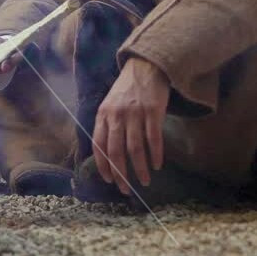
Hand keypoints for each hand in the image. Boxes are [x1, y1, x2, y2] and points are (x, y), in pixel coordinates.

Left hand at [92, 57, 169, 194]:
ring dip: (140, 168)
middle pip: (116, 151)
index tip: (110, 180)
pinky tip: (157, 165)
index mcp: (103, 114)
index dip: (103, 165)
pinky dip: (155, 154)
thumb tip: (106, 154)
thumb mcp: (110, 104)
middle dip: (121, 174)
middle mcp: (117, 115)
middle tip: (126, 189)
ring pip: (135, 148)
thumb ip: (107, 125)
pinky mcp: (153, 111)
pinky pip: (153, 138)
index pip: (99, 145)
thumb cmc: (127, 89)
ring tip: (145, 181)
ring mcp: (135, 113)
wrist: (146, 65)